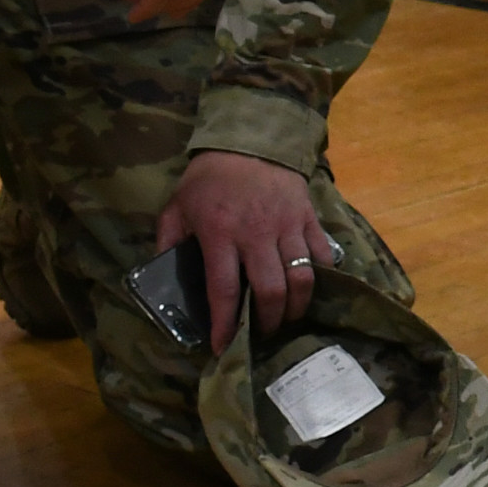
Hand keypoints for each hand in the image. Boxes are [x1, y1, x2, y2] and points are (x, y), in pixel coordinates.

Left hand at [156, 149, 336, 345]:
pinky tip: (309, 290)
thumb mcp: (176, 207)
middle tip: (262, 332)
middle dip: (269, 322)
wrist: (250, 140)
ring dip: (296, 306)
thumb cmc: (209, 178)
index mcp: (220, 233)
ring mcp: (287, 226)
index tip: (223, 346)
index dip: (226, 324)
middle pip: (271, 290)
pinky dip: (319, 278)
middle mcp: (256, 233)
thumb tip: (165, 278)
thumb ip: (169, 242)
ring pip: (302, 278)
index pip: (225, 289)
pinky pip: (321, 256)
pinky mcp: (308, 218)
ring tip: (287, 317)